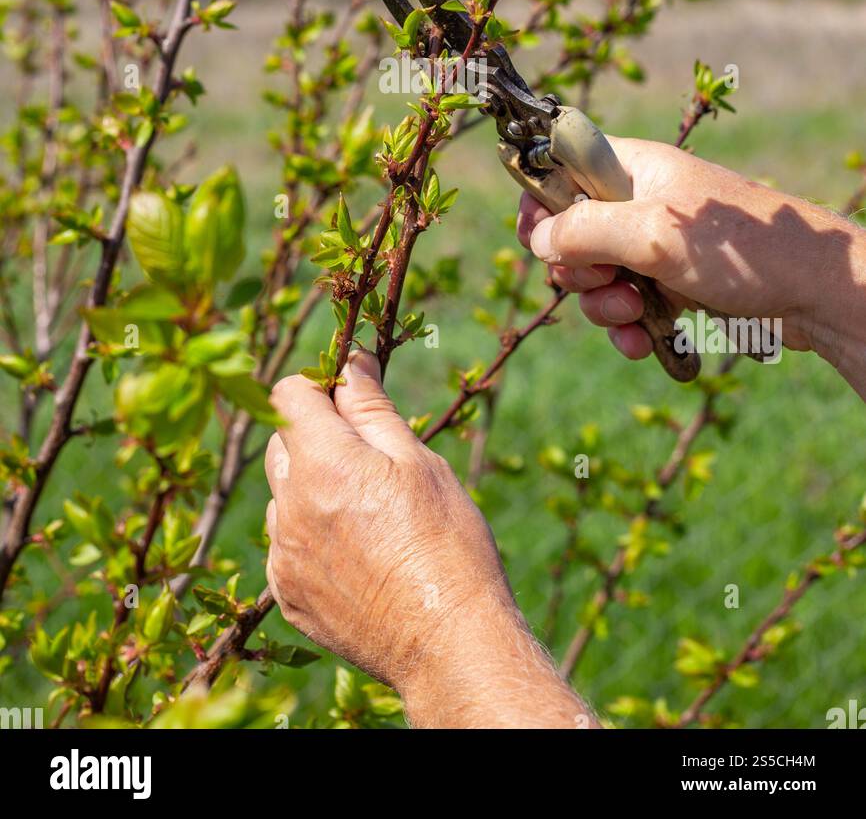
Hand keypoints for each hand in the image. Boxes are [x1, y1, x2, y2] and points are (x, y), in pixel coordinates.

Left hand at [265, 349, 592, 727]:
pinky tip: (356, 552)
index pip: (287, 394)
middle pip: (280, 443)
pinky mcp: (287, 597)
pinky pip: (286, 547)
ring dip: (309, 488)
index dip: (317, 387)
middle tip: (368, 456)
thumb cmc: (447, 544)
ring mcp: (283, 557)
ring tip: (367, 513)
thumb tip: (350, 363)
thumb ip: (372, 408)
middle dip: (314, 435)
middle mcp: (290, 508)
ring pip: (283, 497)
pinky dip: (309, 538)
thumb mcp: (418, 462)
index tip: (348, 398)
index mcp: (323, 464)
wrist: (450, 644)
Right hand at [517, 136, 865, 395]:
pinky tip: (642, 344)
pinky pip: (629, 305)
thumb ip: (584, 231)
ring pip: (598, 276)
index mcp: (635, 168)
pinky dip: (628, 327)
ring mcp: (658, 245)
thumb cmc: (743, 247)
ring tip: (632, 316)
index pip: (563, 169)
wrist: (818, 292)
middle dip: (577, 269)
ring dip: (603, 305)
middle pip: (572, 232)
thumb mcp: (652, 234)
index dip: (541, 203)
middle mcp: (642, 202)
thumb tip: (537, 240)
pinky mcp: (674, 284)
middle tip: (605, 282)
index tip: (535, 239)